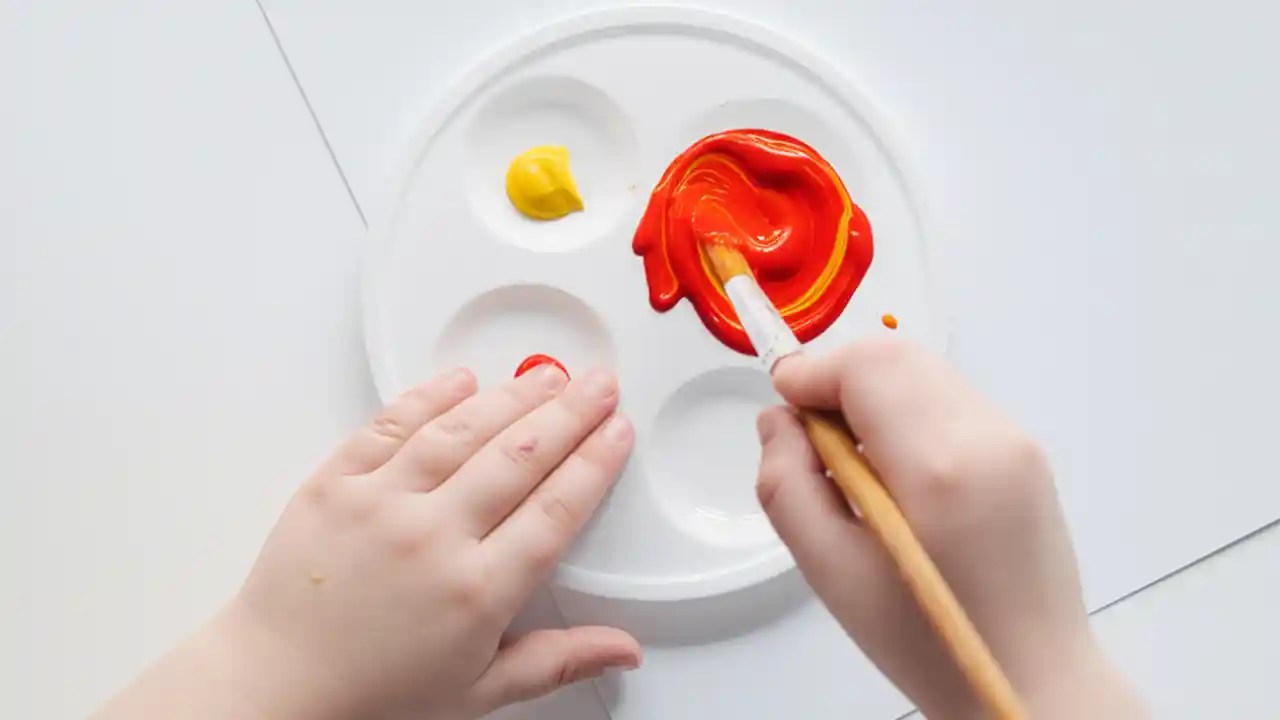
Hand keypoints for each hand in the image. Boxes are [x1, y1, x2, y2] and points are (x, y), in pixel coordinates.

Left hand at [97, 365, 640, 719]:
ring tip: (546, 376)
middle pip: (520, 457)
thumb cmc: (370, 696)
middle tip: (598, 385)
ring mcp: (379, 505)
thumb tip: (623, 648)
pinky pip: (389, 426)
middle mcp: (432, 538)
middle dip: (570, 413)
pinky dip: (428, 397)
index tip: (617, 432)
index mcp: (477, 592)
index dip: (595, 463)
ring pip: (461, 430)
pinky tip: (461, 379)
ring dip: (513, 397)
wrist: (272, 689)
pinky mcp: (333, 485)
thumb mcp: (478, 691)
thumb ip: (557, 661)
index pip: (556, 510)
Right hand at [757, 339, 1143, 718]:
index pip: (866, 366)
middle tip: (809, 434)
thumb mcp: (830, 571)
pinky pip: (951, 400)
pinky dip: (908, 411)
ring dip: (874, 393)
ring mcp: (1017, 439)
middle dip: (840, 377)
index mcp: (938, 467)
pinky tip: (895, 471)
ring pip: (925, 372)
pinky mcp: (1027, 451)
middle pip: (897, 355)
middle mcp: (987, 436)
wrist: (1033, 680)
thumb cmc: (925, 641)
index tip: (782, 408)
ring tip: (850, 459)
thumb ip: (787, 484)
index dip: (812, 373)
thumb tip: (778, 421)